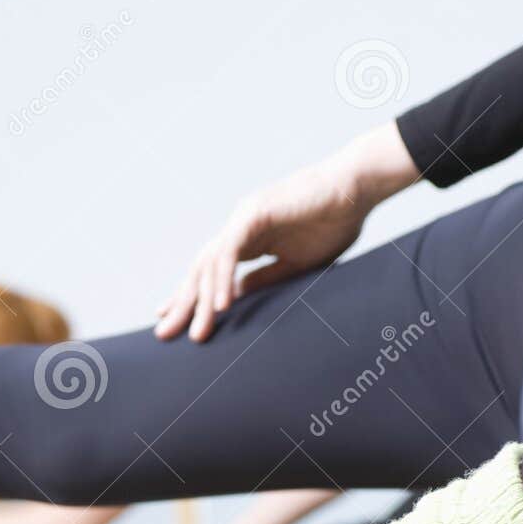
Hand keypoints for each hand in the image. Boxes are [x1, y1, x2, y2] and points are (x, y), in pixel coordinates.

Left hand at [155, 123, 418, 342]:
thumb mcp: (294, 264)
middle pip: (201, 269)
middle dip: (183, 303)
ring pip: (211, 262)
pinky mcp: (255, 213)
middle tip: (164, 334)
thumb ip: (264, 278)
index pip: (209, 271)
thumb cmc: (334, 222)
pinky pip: (231, 250)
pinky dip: (223, 277)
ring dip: (202, 299)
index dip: (190, 296)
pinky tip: (221, 305)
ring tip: (198, 332)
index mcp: (247, 239)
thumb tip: (236, 295)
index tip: (174, 321)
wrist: (358, 189)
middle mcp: (238, 228)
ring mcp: (244, 218)